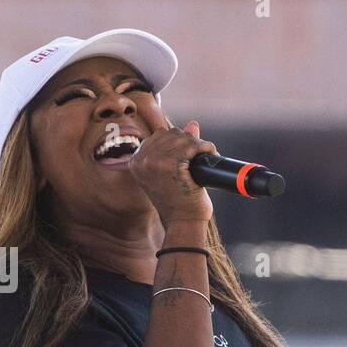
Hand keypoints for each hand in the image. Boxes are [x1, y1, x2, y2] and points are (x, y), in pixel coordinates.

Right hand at [129, 108, 215, 225]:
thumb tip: (193, 124)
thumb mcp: (172, 172)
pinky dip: (206, 148)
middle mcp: (142, 160)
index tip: (187, 153)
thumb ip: (177, 147)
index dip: (177, 141)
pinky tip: (211, 155)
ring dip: (198, 145)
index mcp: (136, 162)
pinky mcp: (172, 164)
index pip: (159, 135)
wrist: (183, 223)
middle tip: (198, 156)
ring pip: (183, 137)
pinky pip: (194, 145)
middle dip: (188, 141)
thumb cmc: (178, 202)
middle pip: (171, 133)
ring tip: (204, 157)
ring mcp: (155, 161)